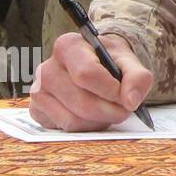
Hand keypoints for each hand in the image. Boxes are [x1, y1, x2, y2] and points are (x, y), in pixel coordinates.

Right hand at [29, 31, 152, 131]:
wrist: (95, 67)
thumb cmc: (110, 62)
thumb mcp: (129, 62)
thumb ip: (138, 77)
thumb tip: (131, 100)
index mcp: (68, 46)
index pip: (87, 74)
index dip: (111, 90)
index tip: (126, 96)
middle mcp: (47, 68)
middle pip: (82, 102)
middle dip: (110, 111)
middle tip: (125, 109)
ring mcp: (38, 91)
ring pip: (73, 120)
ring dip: (99, 121)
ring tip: (110, 110)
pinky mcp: (37, 111)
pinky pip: (65, 129)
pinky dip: (86, 127)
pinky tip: (93, 115)